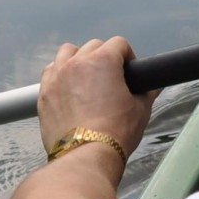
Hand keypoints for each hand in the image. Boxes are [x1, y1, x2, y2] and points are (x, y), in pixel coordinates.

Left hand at [37, 36, 152, 162]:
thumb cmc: (115, 131)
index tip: (129, 72)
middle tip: (110, 79)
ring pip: (68, 53)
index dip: (128, 57)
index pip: (119, 44)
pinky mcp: (44, 92)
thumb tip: (153, 86)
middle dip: (104, 57)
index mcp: (103, 60)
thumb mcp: (140, 110)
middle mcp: (77, 62)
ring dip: (79, 60)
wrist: (85, 155)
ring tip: (86, 78)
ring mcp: (57, 75)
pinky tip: (68, 89)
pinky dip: (60, 74)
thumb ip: (147, 92)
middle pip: (93, 46)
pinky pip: (51, 71)